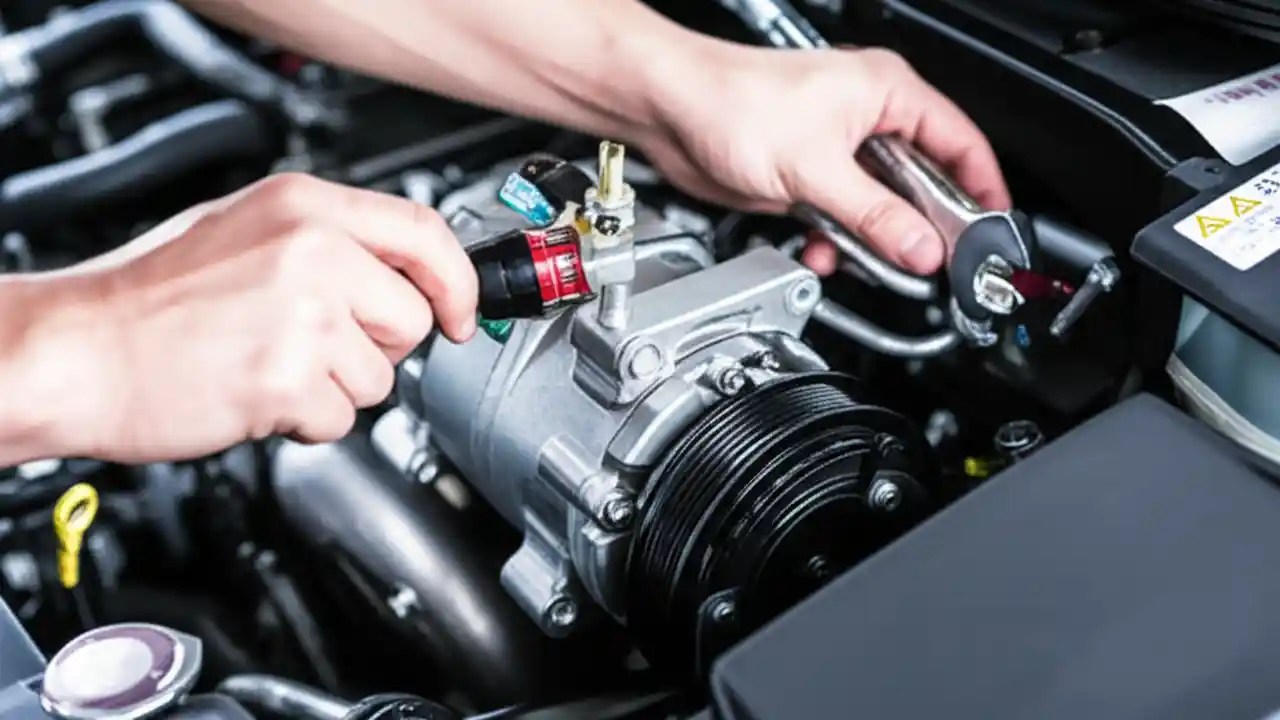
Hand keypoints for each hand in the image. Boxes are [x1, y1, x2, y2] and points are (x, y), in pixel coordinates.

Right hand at [2, 174, 476, 463]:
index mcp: (304, 207)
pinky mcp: (288, 379)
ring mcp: (303, 316)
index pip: (425, 233)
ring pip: (381, 377)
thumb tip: (402, 270)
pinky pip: (341, 419)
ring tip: (270, 366)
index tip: (460, 313)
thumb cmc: (149, 297)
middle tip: (312, 345)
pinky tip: (257, 395)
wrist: (77, 350)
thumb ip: (328, 241)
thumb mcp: (244, 230)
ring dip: (335, 387)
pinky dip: (306, 422)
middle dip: (375, 346)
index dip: (456, 281)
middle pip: (412, 318)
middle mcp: (313, 253)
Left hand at [635, 44, 1009, 274]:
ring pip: (877, 206)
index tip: (988, 232)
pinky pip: (840, 214)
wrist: (669, 110)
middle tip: (922, 260)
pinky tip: (819, 247)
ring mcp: (836, 147)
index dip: (981, 189)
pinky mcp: (806, 173)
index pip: (960, 143)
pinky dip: (834, 237)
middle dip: (915, 226)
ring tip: (857, 255)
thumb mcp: (816, 169)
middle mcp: (868, 116)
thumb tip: (923, 247)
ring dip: (867, 238)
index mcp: (887, 92)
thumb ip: (875, 215)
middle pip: (919, 182)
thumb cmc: (732, 102)